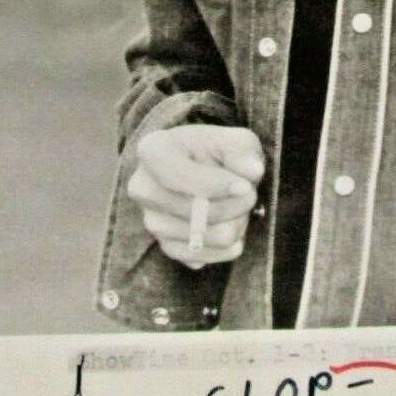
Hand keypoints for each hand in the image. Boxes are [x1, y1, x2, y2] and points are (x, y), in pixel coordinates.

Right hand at [128, 124, 264, 269]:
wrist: (198, 167)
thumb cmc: (215, 149)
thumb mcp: (231, 138)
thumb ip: (242, 149)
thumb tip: (252, 171)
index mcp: (151, 152)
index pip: (180, 176)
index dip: (217, 185)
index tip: (246, 186)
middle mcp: (143, 189)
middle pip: (201, 211)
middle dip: (237, 203)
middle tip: (248, 191)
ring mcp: (152, 222)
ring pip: (213, 236)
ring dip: (237, 222)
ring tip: (237, 205)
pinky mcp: (166, 247)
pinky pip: (208, 257)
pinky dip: (228, 244)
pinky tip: (230, 224)